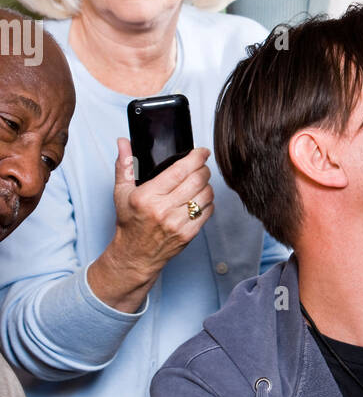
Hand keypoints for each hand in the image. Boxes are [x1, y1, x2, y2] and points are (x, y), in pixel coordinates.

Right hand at [87, 139, 213, 311]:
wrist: (135, 254)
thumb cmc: (130, 222)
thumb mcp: (121, 192)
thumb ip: (125, 165)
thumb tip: (123, 142)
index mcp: (147, 196)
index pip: (179, 171)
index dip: (195, 158)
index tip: (201, 152)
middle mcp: (163, 210)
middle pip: (196, 181)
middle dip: (204, 169)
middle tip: (202, 166)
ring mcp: (177, 224)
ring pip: (205, 195)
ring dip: (207, 185)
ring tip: (201, 182)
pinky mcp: (188, 234)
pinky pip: (208, 212)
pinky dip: (208, 202)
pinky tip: (200, 199)